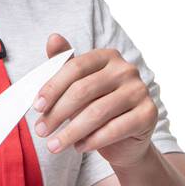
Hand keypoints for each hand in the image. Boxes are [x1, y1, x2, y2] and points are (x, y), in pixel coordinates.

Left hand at [33, 34, 157, 167]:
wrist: (125, 139)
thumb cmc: (96, 109)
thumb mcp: (77, 88)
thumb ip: (64, 66)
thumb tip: (52, 37)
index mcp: (107, 57)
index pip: (74, 68)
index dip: (52, 88)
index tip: (36, 108)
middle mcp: (126, 70)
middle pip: (83, 90)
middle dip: (57, 113)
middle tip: (40, 131)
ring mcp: (140, 90)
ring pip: (97, 112)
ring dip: (70, 132)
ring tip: (54, 145)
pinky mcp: (148, 114)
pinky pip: (114, 129)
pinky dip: (92, 141)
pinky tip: (78, 147)